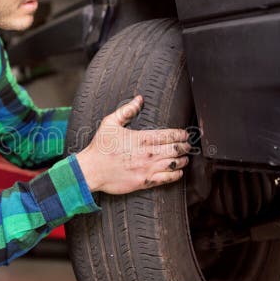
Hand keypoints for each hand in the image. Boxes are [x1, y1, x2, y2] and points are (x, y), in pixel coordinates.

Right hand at [75, 95, 190, 194]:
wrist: (91, 170)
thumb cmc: (100, 147)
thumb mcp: (110, 123)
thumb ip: (127, 110)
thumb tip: (139, 99)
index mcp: (142, 138)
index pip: (170, 135)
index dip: (181, 134)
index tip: (185, 134)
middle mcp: (148, 154)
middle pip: (176, 149)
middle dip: (185, 146)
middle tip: (188, 145)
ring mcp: (147, 169)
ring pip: (174, 163)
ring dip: (183, 160)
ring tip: (185, 158)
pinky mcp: (144, 181)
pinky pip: (166, 179)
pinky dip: (176, 175)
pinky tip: (177, 172)